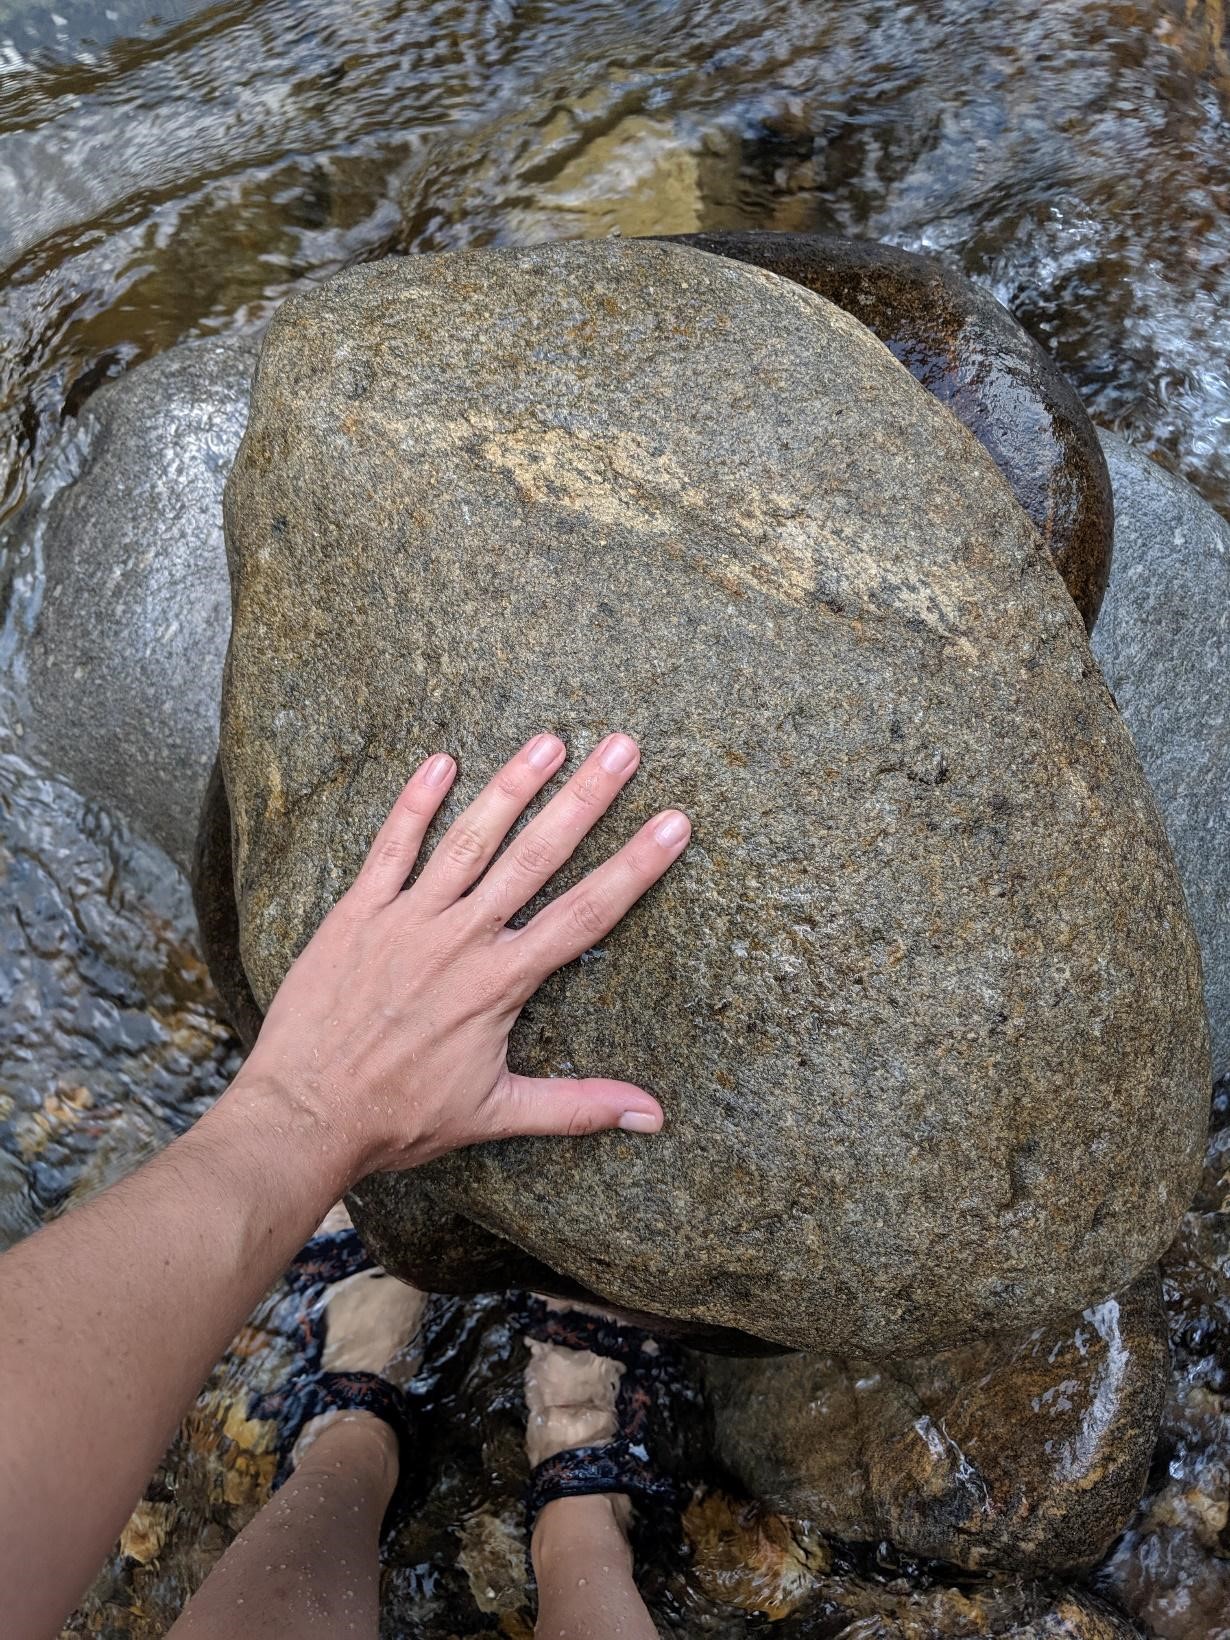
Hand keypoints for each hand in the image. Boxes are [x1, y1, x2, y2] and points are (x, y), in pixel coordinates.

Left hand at [236, 732, 689, 1180]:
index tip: (673, 823)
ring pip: (470, 839)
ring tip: (550, 740)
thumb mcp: (496, 1113)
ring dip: (512, 786)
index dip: (635, 866)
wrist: (304, 1114)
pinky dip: (414, 803)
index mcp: (500, 982)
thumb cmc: (399, 1118)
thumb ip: (578, 1106)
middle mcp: (461, 938)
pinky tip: (441, 762)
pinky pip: (391, 847)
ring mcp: (408, 918)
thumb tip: (652, 1118)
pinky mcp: (358, 913)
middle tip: (623, 748)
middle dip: (585, 799)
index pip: (585, 913)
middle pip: (536, 856)